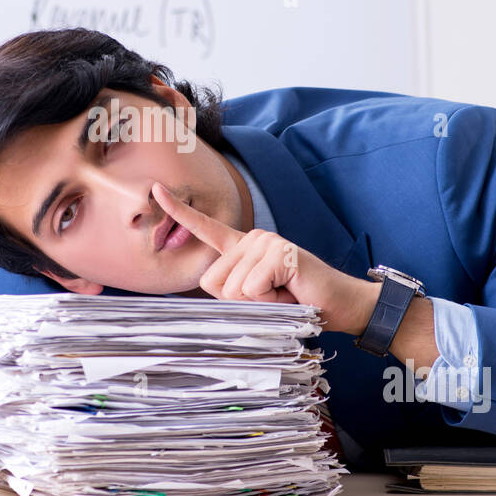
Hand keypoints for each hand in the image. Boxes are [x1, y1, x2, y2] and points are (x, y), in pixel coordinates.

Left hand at [151, 181, 376, 334]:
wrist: (339, 305)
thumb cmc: (297, 303)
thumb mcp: (258, 297)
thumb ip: (234, 290)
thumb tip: (216, 288)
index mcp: (243, 247)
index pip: (205, 228)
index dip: (179, 212)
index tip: (156, 189)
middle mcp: (252, 238)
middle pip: (212, 281)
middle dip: (238, 301)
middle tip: (272, 296)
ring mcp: (267, 242)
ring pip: (232, 289)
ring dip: (259, 303)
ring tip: (284, 294)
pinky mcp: (280, 253)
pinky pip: (252, 289)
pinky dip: (271, 301)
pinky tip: (290, 292)